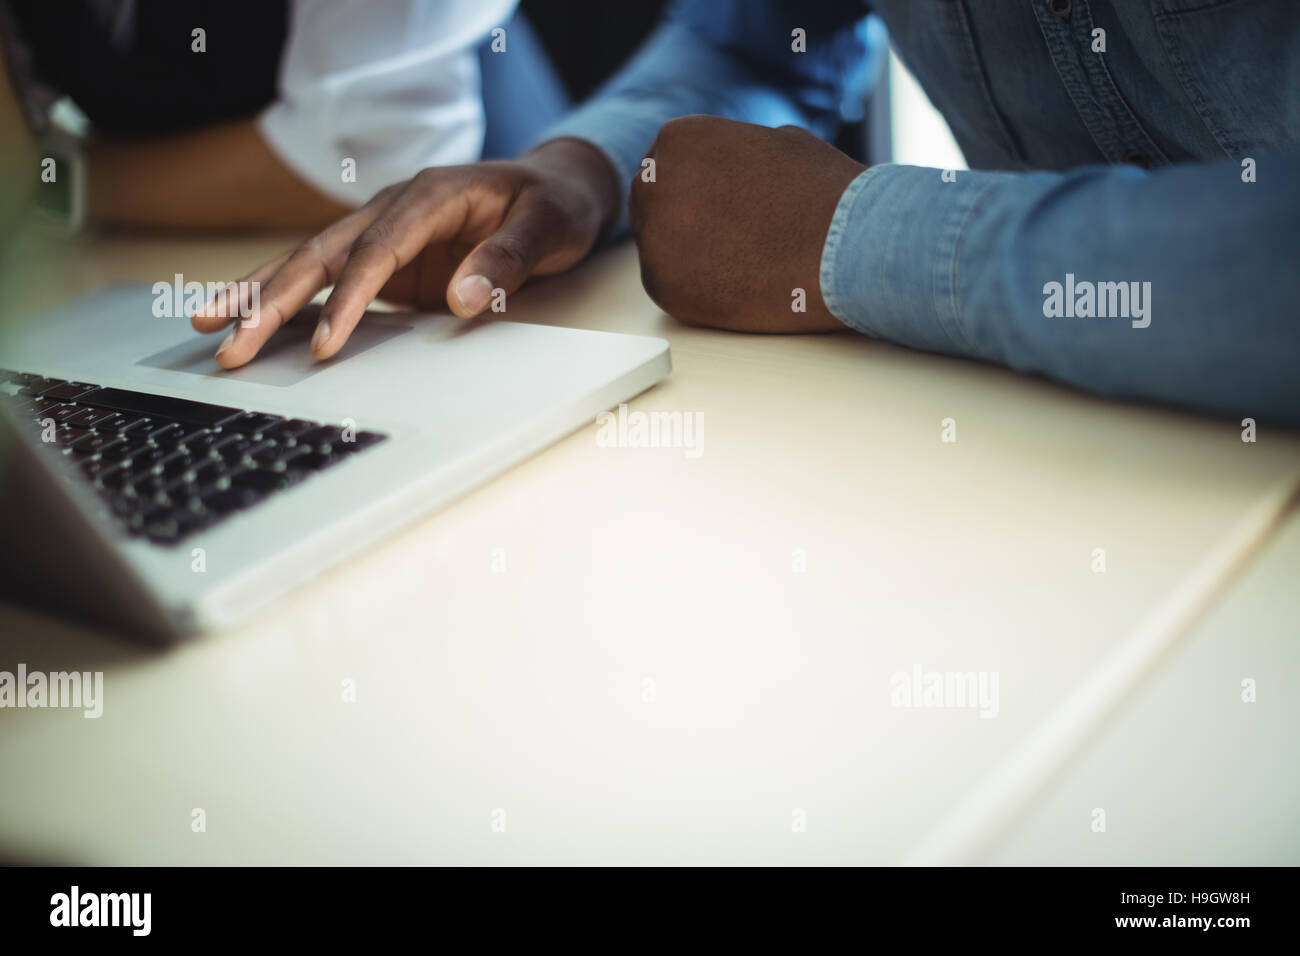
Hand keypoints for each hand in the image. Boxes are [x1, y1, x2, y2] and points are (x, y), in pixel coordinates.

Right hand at [192, 139, 619, 367]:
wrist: (556, 189)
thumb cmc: (554, 206)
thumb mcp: (549, 226)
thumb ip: (508, 259)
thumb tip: (462, 299)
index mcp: (430, 196)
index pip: (377, 251)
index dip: (348, 298)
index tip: (327, 345)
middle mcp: (394, 209)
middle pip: (322, 254)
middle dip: (273, 300)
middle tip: (231, 343)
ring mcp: (384, 234)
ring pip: (309, 262)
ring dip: (260, 296)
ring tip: (208, 326)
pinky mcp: (385, 261)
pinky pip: (327, 280)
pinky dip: (286, 300)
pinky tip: (248, 322)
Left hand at [629, 116, 864, 332]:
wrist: (849, 250)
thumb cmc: (823, 193)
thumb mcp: (775, 143)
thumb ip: (732, 155)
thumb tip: (721, 170)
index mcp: (678, 140)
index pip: (666, 163)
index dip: (694, 185)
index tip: (722, 203)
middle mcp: (655, 183)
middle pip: (652, 203)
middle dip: (682, 217)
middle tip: (727, 235)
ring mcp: (655, 239)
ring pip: (658, 247)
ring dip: (688, 253)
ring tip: (743, 257)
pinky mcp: (665, 288)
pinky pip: (669, 285)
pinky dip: (696, 287)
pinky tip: (739, 281)